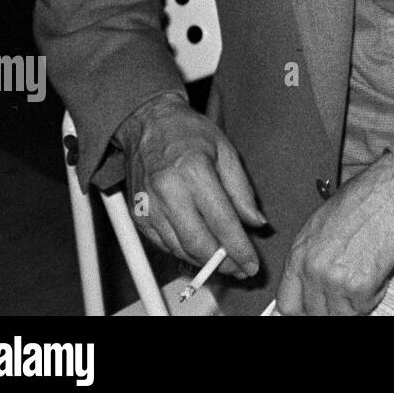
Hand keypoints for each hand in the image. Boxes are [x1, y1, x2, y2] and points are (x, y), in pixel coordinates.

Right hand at [115, 91, 265, 278]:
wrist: (148, 122)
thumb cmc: (189, 132)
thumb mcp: (226, 151)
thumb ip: (242, 191)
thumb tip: (256, 223)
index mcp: (194, 172)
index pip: (222, 222)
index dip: (239, 249)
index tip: (252, 263)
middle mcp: (168, 191)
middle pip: (198, 242)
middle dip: (223, 263)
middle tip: (241, 270)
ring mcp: (148, 205)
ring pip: (179, 249)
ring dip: (203, 262)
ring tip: (224, 264)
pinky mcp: (137, 215)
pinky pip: (162, 245)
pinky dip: (182, 253)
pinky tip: (199, 251)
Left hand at [276, 152, 393, 315]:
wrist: (391, 192)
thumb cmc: (361, 200)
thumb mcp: (320, 225)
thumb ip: (310, 257)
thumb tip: (307, 283)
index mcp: (299, 254)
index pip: (287, 303)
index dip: (303, 309)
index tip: (314, 307)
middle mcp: (313, 269)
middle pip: (314, 313)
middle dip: (332, 306)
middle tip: (346, 293)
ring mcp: (335, 280)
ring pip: (341, 314)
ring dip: (354, 302)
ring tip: (364, 277)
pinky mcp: (360, 285)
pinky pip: (364, 307)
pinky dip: (374, 295)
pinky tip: (377, 273)